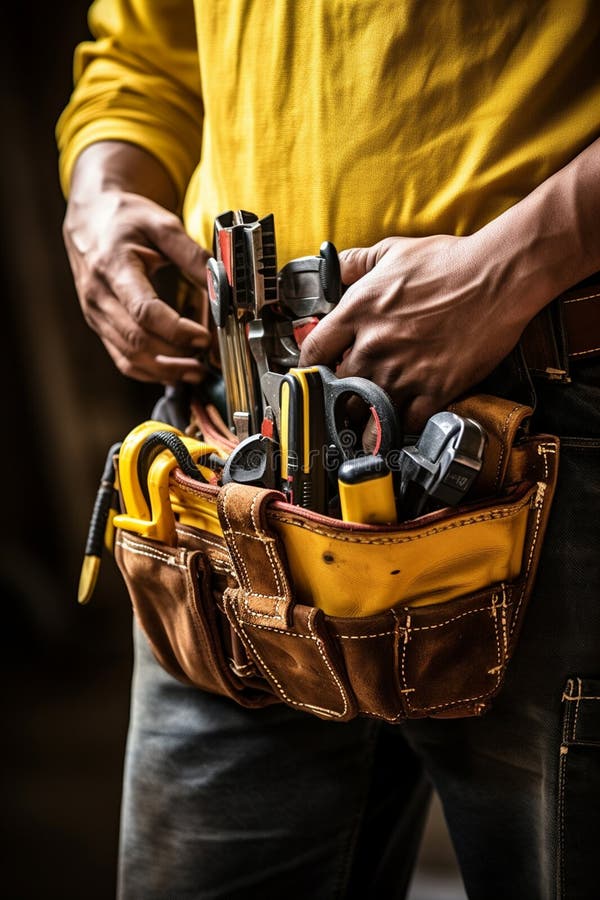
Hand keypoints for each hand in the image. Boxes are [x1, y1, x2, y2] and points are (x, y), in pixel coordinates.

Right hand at [64, 186, 211, 383]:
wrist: (89, 218)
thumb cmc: (125, 218)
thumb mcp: (162, 224)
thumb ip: (193, 256)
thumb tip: (223, 285)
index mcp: (113, 266)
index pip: (144, 311)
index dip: (177, 331)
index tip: (204, 338)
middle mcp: (99, 295)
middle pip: (137, 341)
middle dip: (176, 356)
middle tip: (207, 359)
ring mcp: (96, 314)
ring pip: (129, 357)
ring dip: (165, 370)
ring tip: (196, 371)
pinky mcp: (100, 326)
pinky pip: (123, 360)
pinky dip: (150, 372)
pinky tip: (175, 372)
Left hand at [299, 234, 528, 430]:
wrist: (498, 276)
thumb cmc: (450, 262)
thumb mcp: (393, 251)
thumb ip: (357, 263)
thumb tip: (336, 267)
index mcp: (358, 312)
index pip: (313, 352)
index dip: (310, 368)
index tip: (316, 374)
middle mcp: (374, 346)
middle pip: (337, 390)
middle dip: (338, 397)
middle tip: (345, 400)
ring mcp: (404, 371)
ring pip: (366, 414)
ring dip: (363, 421)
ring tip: (365, 423)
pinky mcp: (434, 390)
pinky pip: (405, 423)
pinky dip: (400, 426)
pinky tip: (400, 422)